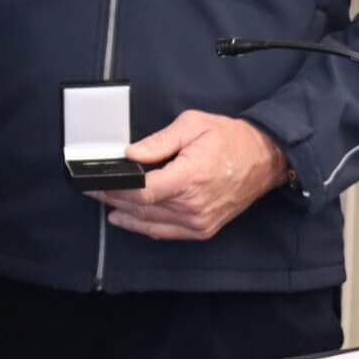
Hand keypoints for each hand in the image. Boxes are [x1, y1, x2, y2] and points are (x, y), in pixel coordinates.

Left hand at [89, 110, 289, 240]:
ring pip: (150, 223)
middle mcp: (193, 205)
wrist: (266, 159)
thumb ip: (157, 142)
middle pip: (142, 208)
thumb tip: (130, 154)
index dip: (116, 189)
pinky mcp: (203, 228)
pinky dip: (144, 227)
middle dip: (113, 198)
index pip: (143, 191)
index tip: (97, 182)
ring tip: (104, 203)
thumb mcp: (192, 126)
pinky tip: (126, 219)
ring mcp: (199, 221)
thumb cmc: (230, 139)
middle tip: (92, 190)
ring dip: (124, 214)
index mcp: (190, 178)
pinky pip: (166, 233)